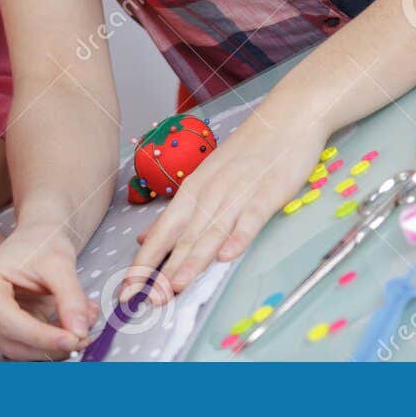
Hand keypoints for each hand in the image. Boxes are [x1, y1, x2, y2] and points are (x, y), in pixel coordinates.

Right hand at [0, 224, 100, 359]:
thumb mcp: (60, 264)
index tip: (74, 340)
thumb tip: (79, 333)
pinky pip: (25, 348)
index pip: (10, 324)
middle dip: (51, 346)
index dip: (43, 337)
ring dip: (52, 347)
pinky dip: (49, 343)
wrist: (36, 239)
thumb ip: (71, 298)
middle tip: (84, 338)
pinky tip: (68, 327)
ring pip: (20, 351)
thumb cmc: (40, 243)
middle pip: (12, 344)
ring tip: (81, 327)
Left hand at [122, 111, 328, 300]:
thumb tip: (147, 238)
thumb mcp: (206, 177)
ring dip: (193, 260)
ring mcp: (238, 193)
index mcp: (192, 190)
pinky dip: (238, 237)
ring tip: (176, 286)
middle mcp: (210, 192)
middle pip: (182, 237)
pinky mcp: (267, 193)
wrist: (286, 117)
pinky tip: (227, 257)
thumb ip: (179, 212)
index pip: (161, 232)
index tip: (128, 289)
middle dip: (162, 270)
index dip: (144, 262)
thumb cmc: (247, 152)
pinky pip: (250, 219)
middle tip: (147, 299)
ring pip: (211, 231)